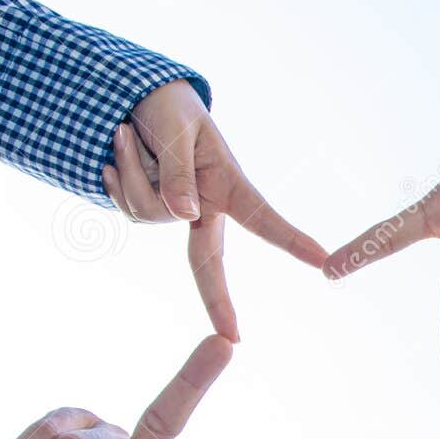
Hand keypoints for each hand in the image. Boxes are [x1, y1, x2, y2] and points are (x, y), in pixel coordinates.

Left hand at [104, 80, 327, 341]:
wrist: (138, 100)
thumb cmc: (169, 109)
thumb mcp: (175, 129)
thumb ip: (179, 171)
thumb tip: (184, 217)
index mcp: (226, 185)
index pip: (263, 218)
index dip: (292, 240)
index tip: (323, 260)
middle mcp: (204, 206)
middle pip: (210, 261)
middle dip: (219, 300)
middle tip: (233, 338)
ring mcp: (175, 213)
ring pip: (147, 211)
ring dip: (129, 168)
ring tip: (125, 132)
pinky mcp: (149, 211)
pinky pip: (126, 205)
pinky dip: (116, 173)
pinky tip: (116, 148)